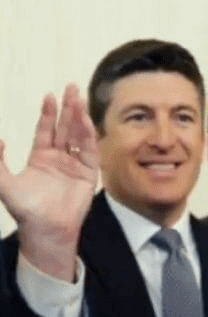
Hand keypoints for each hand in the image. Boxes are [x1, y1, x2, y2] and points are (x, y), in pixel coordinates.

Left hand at [0, 85, 98, 281]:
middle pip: (65, 128)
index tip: (49, 96)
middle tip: (72, 87)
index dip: (48, 113)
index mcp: (41, 158)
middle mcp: (59, 159)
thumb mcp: (3, 183)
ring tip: (80, 99)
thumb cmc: (25, 209)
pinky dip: (89, 136)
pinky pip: (89, 151)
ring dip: (80, 118)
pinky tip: (87, 122)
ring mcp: (75, 166)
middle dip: (68, 108)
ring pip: (78, 136)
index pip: (46, 130)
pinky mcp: (88, 175)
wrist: (46, 229)